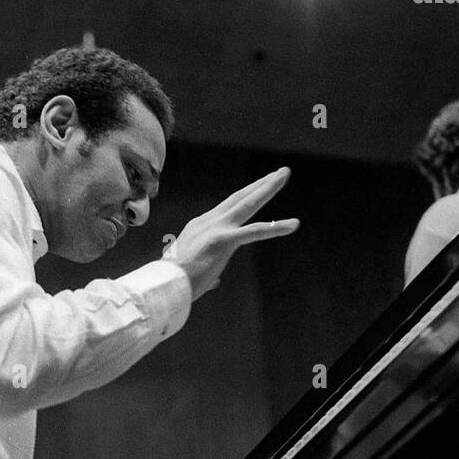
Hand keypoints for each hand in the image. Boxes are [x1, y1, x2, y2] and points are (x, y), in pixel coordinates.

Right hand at [168, 168, 298, 300]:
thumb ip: (207, 272)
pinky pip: (255, 231)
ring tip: (284, 174)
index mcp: (201, 227)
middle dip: (260, 184)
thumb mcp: (193, 272)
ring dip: (268, 188)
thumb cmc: (175, 284)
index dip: (246, 197)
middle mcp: (209, 222)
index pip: (228, 208)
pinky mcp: (224, 240)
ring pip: (248, 204)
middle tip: (279, 172)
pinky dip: (276, 227)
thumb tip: (213, 282)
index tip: (259, 188)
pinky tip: (294, 224)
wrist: (165, 286)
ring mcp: (217, 229)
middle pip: (240, 197)